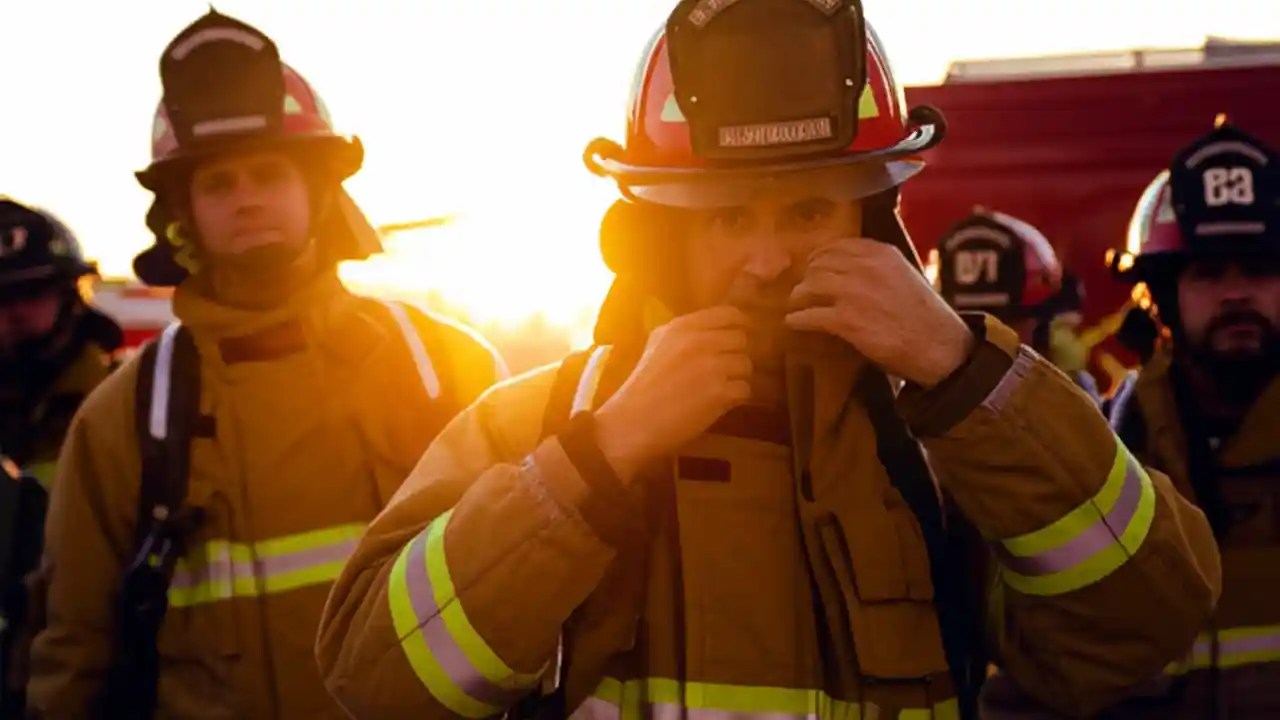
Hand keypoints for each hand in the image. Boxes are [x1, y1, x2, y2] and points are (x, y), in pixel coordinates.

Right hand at [594, 306, 751, 481]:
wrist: (632, 422)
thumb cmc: (642, 386)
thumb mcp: (656, 345)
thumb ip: (684, 334)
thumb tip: (714, 330)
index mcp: (683, 326)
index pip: (729, 314)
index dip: (737, 327)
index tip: (734, 341)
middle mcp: (700, 341)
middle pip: (741, 340)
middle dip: (735, 356)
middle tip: (724, 371)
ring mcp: (712, 366)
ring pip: (746, 365)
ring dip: (736, 379)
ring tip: (718, 390)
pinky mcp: (719, 392)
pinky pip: (745, 390)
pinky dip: (735, 399)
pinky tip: (718, 404)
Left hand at [786, 238, 973, 386]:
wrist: (939, 346)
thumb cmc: (926, 316)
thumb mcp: (905, 277)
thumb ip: (879, 268)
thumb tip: (850, 270)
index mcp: (881, 254)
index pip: (838, 246)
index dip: (819, 255)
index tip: (812, 264)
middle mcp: (865, 268)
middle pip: (820, 265)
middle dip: (807, 277)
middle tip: (802, 288)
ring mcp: (853, 293)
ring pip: (810, 286)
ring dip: (799, 296)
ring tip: (795, 304)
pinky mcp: (846, 320)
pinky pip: (810, 316)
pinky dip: (797, 319)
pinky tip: (793, 322)